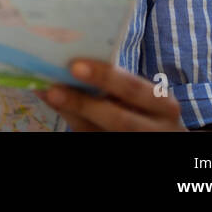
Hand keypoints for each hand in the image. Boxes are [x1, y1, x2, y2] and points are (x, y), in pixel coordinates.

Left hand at [37, 59, 186, 130]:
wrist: (157, 133)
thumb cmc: (145, 107)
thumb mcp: (139, 95)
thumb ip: (112, 82)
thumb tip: (67, 61)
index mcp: (162, 104)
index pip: (134, 89)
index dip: (106, 78)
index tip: (75, 66)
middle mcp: (156, 128)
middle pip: (119, 120)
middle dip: (84, 104)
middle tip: (54, 89)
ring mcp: (138, 143)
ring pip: (101, 134)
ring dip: (73, 116)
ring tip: (49, 97)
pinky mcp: (120, 150)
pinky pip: (93, 137)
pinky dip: (74, 124)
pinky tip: (59, 109)